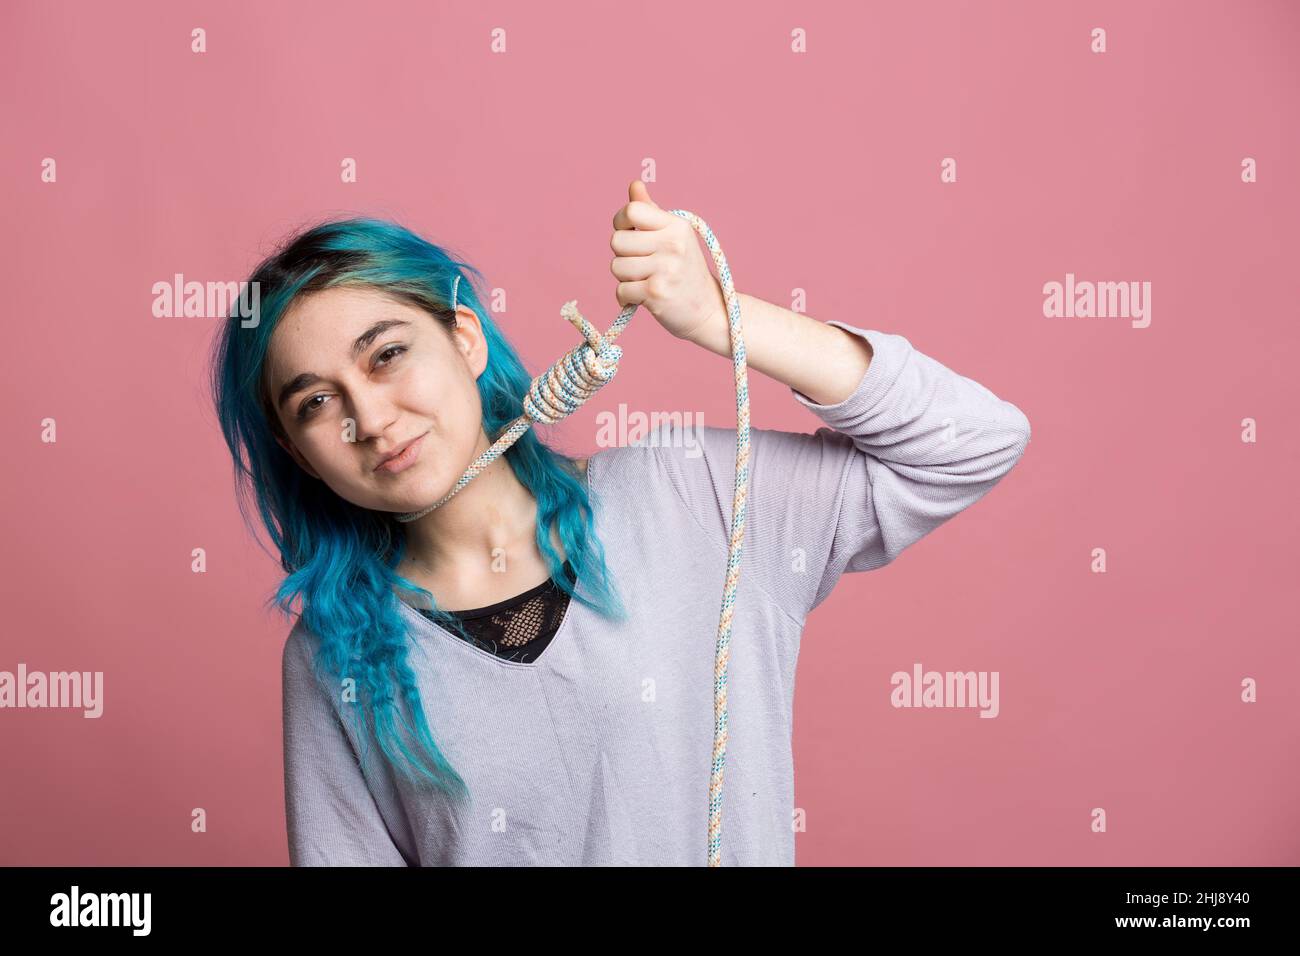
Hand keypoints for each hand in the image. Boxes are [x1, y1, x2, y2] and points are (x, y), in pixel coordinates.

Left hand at [610, 180, 726, 341]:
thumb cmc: (686, 272)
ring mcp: (666, 269)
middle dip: (623, 255)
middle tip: (642, 265)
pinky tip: (643, 298)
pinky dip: (627, 298)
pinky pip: (621, 290)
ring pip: (616, 267)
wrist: (709, 311)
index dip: (621, 222)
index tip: (629, 234)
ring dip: (625, 279)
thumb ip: (650, 212)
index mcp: (677, 226)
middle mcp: (673, 244)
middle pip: (617, 241)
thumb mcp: (674, 237)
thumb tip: (634, 184)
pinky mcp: (656, 293)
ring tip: (646, 282)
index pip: (632, 210)